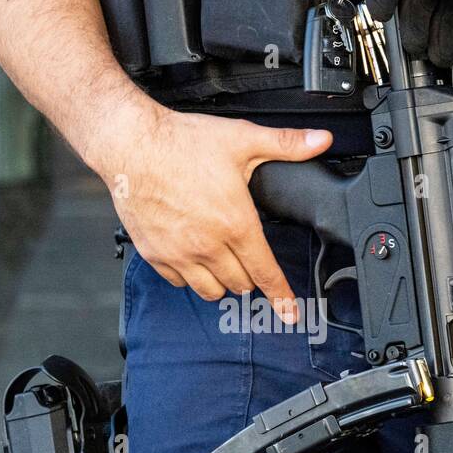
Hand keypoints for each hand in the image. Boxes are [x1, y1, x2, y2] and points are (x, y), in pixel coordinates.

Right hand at [90, 104, 332, 318]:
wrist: (131, 144)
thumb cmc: (181, 142)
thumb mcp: (242, 138)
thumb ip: (286, 144)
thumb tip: (321, 140)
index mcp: (235, 223)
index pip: (266, 273)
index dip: (282, 296)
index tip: (290, 313)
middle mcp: (208, 245)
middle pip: (241, 284)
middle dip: (251, 277)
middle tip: (248, 258)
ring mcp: (179, 253)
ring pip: (210, 291)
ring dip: (222, 282)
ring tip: (222, 261)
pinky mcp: (155, 254)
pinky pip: (179, 283)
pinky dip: (190, 277)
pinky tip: (193, 257)